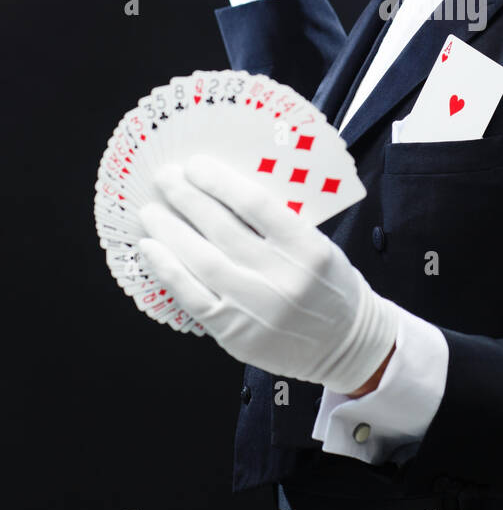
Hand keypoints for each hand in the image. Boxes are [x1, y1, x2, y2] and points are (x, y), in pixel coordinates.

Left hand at [137, 155, 399, 393]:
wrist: (345, 345)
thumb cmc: (330, 287)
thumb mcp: (320, 246)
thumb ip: (281, 224)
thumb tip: (224, 191)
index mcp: (308, 248)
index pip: (256, 204)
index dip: (219, 181)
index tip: (196, 165)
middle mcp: (282, 277)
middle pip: (222, 228)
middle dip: (187, 197)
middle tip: (165, 177)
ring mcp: (255, 307)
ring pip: (201, 259)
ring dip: (170, 230)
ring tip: (152, 210)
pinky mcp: (234, 332)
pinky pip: (191, 296)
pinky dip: (166, 269)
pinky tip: (151, 248)